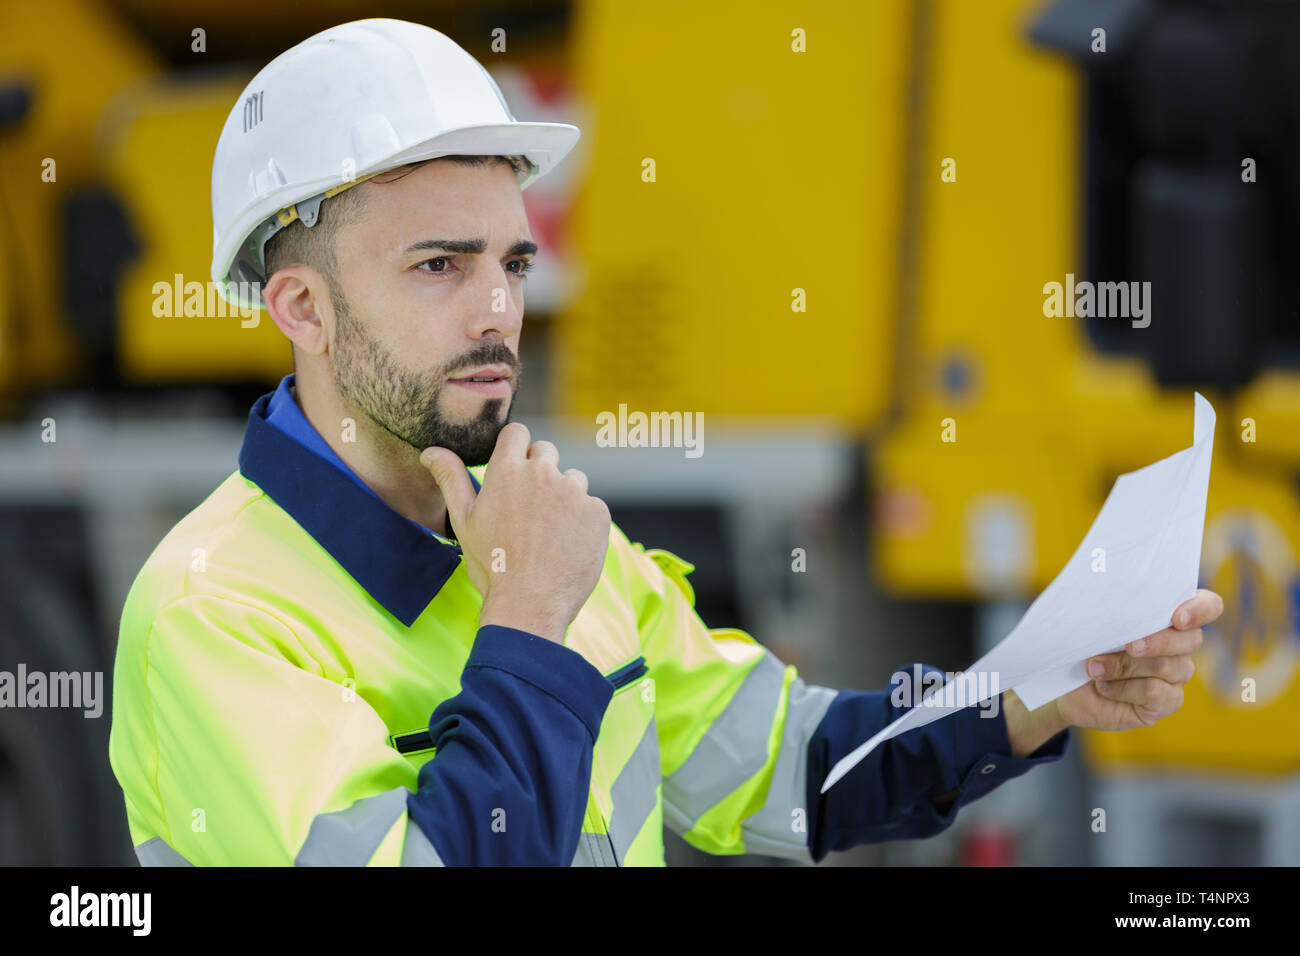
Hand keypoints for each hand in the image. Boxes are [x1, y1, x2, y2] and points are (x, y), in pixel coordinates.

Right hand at [421, 423, 610, 642]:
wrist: (530, 605)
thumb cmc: (492, 565)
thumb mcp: (464, 521)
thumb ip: (451, 479)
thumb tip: (430, 452)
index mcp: (507, 470)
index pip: (517, 432)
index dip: (515, 449)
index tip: (514, 469)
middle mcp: (543, 472)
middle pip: (546, 452)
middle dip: (539, 472)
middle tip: (529, 511)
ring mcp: (574, 491)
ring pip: (572, 479)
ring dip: (563, 496)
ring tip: (548, 533)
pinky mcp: (597, 512)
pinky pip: (592, 506)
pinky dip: (583, 521)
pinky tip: (568, 546)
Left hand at [1055, 588, 1224, 732]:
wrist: (1062, 680)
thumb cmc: (1080, 640)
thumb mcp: (1091, 617)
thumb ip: (1112, 605)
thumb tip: (1114, 592)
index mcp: (1169, 614)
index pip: (1208, 606)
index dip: (1200, 610)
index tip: (1176, 618)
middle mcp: (1180, 645)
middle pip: (1191, 640)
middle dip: (1156, 642)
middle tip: (1128, 645)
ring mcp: (1175, 675)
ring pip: (1168, 667)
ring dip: (1124, 666)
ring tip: (1093, 667)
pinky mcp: (1165, 702)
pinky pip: (1156, 694)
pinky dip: (1124, 689)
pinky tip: (1103, 687)